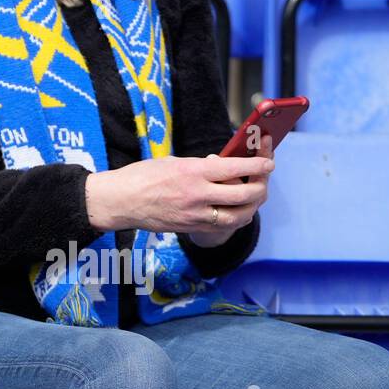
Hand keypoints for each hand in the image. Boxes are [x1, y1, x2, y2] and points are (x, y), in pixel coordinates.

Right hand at [85, 145, 272, 238]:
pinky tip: (238, 210)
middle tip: (264, 179)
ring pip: (239, 215)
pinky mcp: (192, 228)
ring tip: (254, 196)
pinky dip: (236, 217)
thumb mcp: (173, 162)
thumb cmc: (142, 176)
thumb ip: (200, 167)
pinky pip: (224, 225)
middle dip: (261, 186)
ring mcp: (196, 215)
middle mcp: (197, 194)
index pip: (235, 167)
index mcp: (192, 172)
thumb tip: (222, 168)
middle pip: (244, 194)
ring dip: (252, 205)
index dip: (257, 164)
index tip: (268, 161)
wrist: (120, 202)